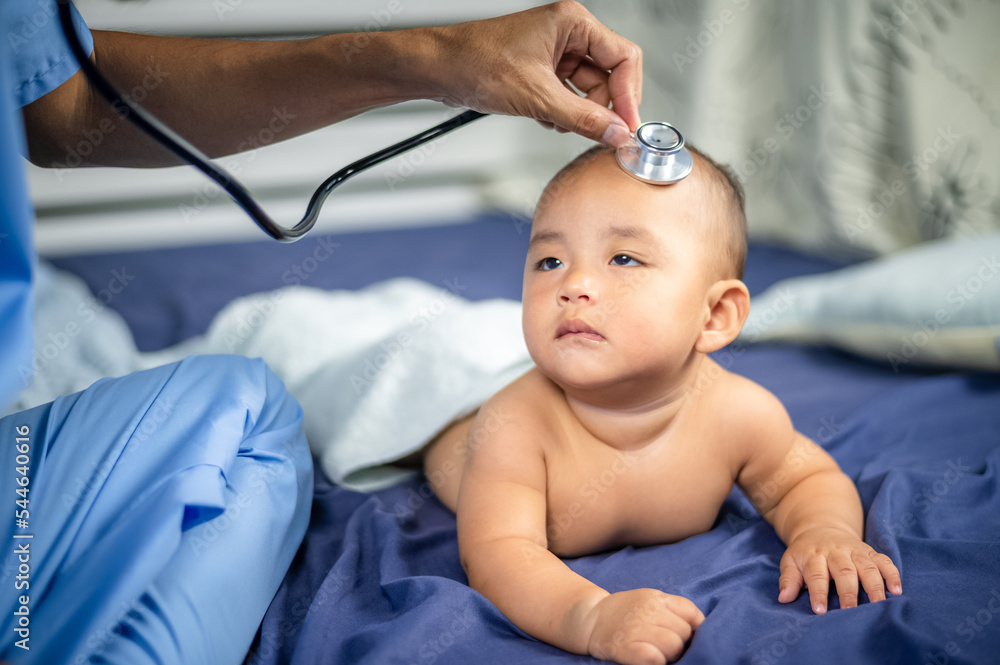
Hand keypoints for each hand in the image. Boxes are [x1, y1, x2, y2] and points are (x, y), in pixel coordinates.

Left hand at [430, 1, 641, 145]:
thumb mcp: (537, 97)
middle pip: (609, 76)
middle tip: (601, 134)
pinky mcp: (542, 71)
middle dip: (602, 107)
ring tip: (561, 124)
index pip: (624, 57)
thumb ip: (583, 118)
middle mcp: (567, 34)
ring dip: (580, 114)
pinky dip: (564, 113)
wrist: (439, 69)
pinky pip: (569, 96)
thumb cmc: (476, 62)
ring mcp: (554, 53)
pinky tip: (548, 120)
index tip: (627, 126)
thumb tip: (617, 134)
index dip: (629, 95)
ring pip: (588, 89)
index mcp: (573, 23)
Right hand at [585, 589, 703, 664]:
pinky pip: (653, 658)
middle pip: (684, 632)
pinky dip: (657, 661)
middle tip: (666, 647)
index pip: (691, 613)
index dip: (696, 628)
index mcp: (656, 598)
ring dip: (670, 655)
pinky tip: (650, 659)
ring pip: (673, 646)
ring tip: (657, 654)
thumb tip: (701, 630)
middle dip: (681, 644)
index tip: (689, 637)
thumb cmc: (625, 613)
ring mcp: (635, 629)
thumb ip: (673, 609)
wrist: (589, 618)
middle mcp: (647, 610)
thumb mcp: (649, 600)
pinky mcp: (624, 648)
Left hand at [778, 527, 901, 612]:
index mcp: (814, 555)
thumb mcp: (791, 561)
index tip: (820, 610)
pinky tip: (896, 589)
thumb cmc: (805, 553)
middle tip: (850, 612)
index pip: (816, 575)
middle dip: (848, 591)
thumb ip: (788, 579)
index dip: (818, 592)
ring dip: (874, 585)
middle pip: (844, 570)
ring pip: (866, 566)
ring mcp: (854, 551)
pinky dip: (892, 573)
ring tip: (879, 604)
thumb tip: (784, 598)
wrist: (820, 527)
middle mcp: (836, 552)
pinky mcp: (869, 552)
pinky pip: (883, 560)